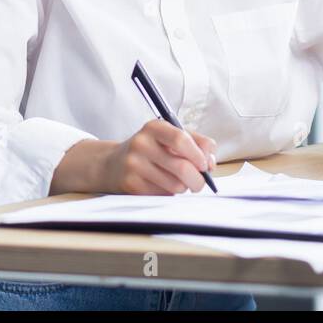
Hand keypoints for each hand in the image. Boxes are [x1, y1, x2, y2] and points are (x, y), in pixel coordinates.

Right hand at [67, 119, 215, 194]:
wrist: (112, 164)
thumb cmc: (151, 150)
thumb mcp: (169, 137)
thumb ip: (196, 143)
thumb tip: (211, 163)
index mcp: (154, 127)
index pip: (181, 139)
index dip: (198, 154)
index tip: (205, 165)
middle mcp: (141, 144)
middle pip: (181, 167)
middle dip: (198, 179)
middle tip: (200, 182)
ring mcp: (134, 165)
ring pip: (175, 185)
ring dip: (183, 188)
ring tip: (178, 182)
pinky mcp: (131, 185)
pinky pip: (162, 195)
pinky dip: (169, 194)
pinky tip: (161, 186)